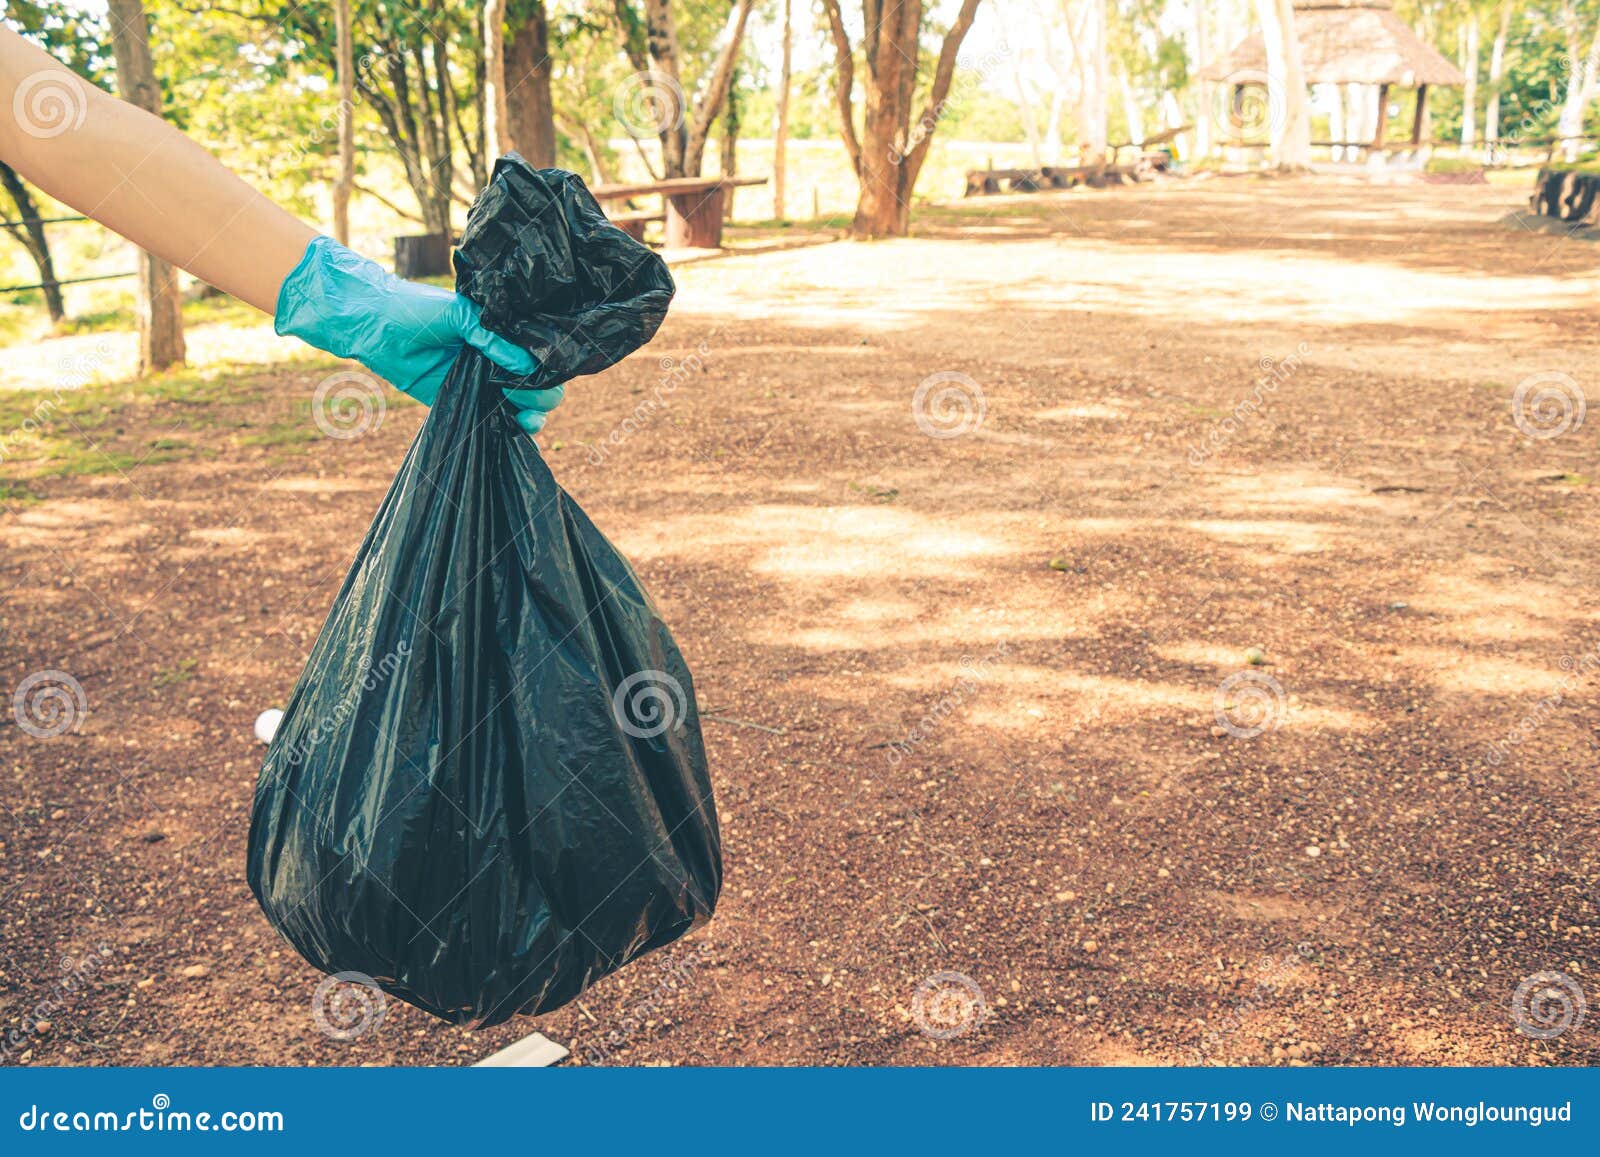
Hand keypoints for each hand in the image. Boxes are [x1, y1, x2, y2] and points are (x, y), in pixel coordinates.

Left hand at [273, 237, 564, 433]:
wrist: (375, 326)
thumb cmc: (416, 310)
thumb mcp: (459, 315)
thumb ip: (492, 339)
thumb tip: (528, 366)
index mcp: (501, 335)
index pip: (540, 356)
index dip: (547, 370)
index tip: (534, 377)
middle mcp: (497, 360)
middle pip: (539, 386)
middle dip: (541, 396)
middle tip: (518, 396)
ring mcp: (483, 383)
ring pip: (523, 407)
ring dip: (533, 417)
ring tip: (524, 420)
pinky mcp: (463, 403)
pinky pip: (493, 422)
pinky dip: (511, 433)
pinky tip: (522, 439)